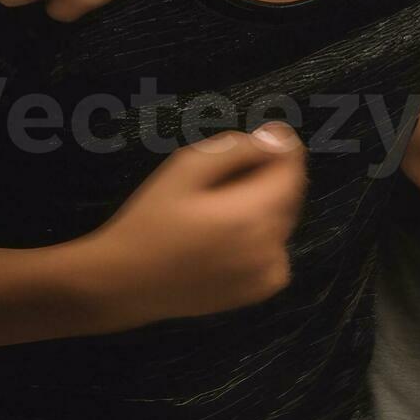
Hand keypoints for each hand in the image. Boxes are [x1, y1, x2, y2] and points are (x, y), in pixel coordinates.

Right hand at [95, 125, 303, 325]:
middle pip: (288, 194)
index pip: (292, 169)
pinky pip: (276, 250)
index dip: (284, 146)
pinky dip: (263, 237)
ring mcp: (268, 272)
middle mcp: (270, 246)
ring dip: (265, 205)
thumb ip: (235, 149)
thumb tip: (277, 139)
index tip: (270, 130)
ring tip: (220, 207)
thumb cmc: (150, 221)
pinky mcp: (261, 289)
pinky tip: (227, 238)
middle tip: (227, 172)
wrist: (127, 283)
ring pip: (282, 221)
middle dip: (269, 175)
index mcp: (252, 214)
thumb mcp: (184, 170)